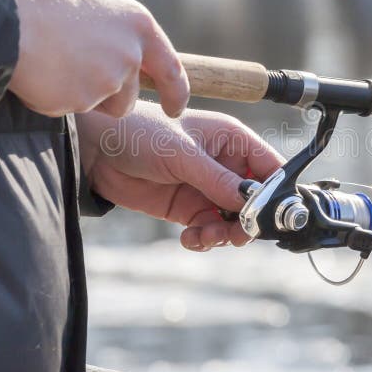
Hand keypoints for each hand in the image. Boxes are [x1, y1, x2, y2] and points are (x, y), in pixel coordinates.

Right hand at [0, 0, 188, 117]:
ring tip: (53, 65)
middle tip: (73, 72)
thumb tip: (119, 56)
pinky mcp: (81, 101)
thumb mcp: (92, 7)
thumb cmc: (41, 1)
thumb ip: (114, 35)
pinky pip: (68, 109)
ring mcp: (107, 80)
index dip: (176, 93)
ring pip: (99, 107)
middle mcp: (130, 55)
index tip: (175, 108)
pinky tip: (38, 72)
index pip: (171, 68)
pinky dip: (53, 97)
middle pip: (128, 97)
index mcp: (138, 26)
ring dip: (81, 98)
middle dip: (107, 97)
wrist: (4, 12)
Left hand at [77, 102, 284, 250]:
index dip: (276, 191)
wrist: (95, 149)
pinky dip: (205, 239)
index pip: (270, 167)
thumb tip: (251, 201)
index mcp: (233, 139)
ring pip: (233, 220)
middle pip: (255, 200)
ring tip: (205, 235)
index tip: (272, 216)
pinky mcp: (187, 208)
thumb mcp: (183, 154)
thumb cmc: (140, 132)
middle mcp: (225, 164)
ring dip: (224, 233)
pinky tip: (190, 238)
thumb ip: (218, 180)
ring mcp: (207, 188)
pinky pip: (209, 230)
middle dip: (248, 221)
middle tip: (235, 234)